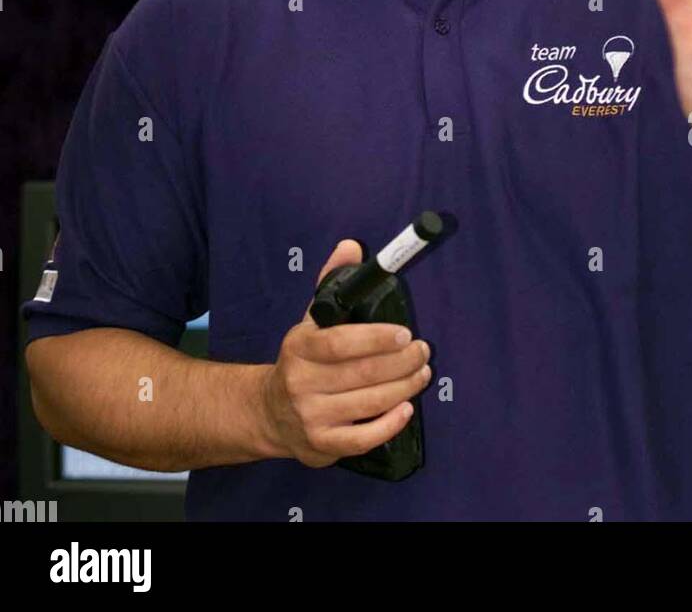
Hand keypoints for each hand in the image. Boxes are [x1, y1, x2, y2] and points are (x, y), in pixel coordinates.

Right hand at [259, 240, 431, 467]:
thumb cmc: (303, 359)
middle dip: (402, 362)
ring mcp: (311, 416)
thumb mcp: (311, 319)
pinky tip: (406, 409)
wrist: (269, 412)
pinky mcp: (322, 445)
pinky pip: (362, 440)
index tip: (405, 333)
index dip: (376, 338)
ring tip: (422, 374)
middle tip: (423, 352)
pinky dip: (388, 425)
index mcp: (299, 347)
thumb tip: (351, 246)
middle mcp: (301, 382)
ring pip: (367, 404)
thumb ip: (332, 280)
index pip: (340, 342)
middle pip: (361, 373)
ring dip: (403, 388)